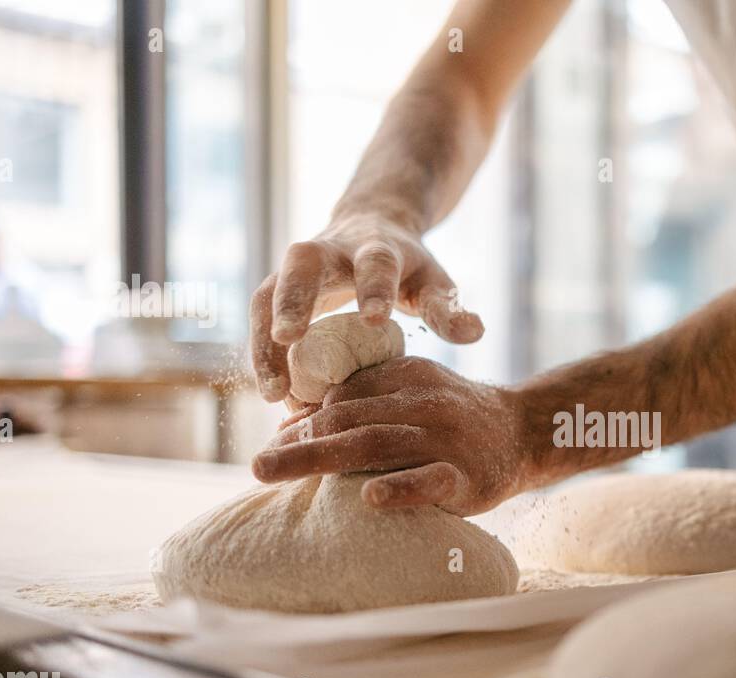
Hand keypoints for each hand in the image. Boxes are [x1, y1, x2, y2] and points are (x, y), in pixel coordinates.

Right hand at [249, 212, 483, 402]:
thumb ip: (449, 307)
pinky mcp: (277, 288)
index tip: (375, 319)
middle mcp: (328, 251)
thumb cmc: (408, 267)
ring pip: (268, 294)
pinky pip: (260, 319)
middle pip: (302, 266)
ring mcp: (296, 268)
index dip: (374, 287)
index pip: (375, 263)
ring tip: (273, 391)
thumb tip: (475, 332)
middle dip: (293, 299)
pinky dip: (260, 354)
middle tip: (286, 338)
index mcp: (376, 249)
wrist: (370, 225)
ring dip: (265, 341)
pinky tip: (271, 394)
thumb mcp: (434, 281)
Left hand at [251, 357, 528, 515]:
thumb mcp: (412, 394)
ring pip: (375, 445)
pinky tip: (370, 499)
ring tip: (278, 472)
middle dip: (298, 441)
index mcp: (404, 377)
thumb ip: (361, 403)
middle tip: (259, 466)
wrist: (525, 432)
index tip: (273, 445)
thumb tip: (290, 426)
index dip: (303, 421)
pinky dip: (400, 489)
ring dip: (320, 458)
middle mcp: (422, 402)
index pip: (342, 397)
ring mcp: (445, 439)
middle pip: (348, 419)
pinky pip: (430, 481)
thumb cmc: (454, 420)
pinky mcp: (467, 477)